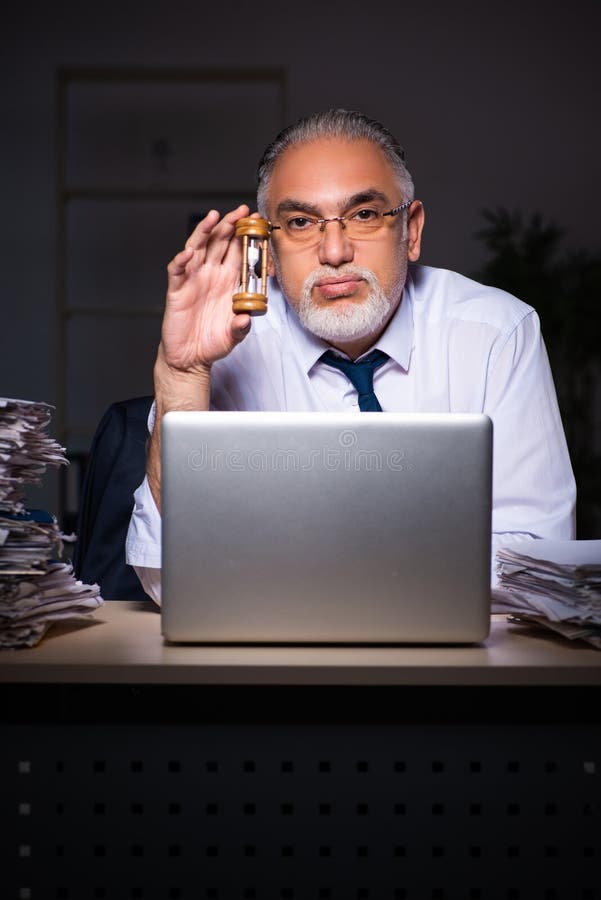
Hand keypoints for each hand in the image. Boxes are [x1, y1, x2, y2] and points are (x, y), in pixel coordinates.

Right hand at [159, 204, 252, 375]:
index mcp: (227, 281)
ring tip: (214, 217)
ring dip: (205, 232)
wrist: (191, 358)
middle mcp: (210, 275)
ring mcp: (193, 280)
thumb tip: (246, 320)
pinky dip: (181, 261)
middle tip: (240, 211)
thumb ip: (241, 327)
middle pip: (219, 243)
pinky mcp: (177, 290)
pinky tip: (188, 253)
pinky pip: (177, 271)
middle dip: (229, 226)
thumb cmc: (212, 343)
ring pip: (198, 249)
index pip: (237, 252)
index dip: (245, 236)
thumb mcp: (233, 335)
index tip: (256, 221)